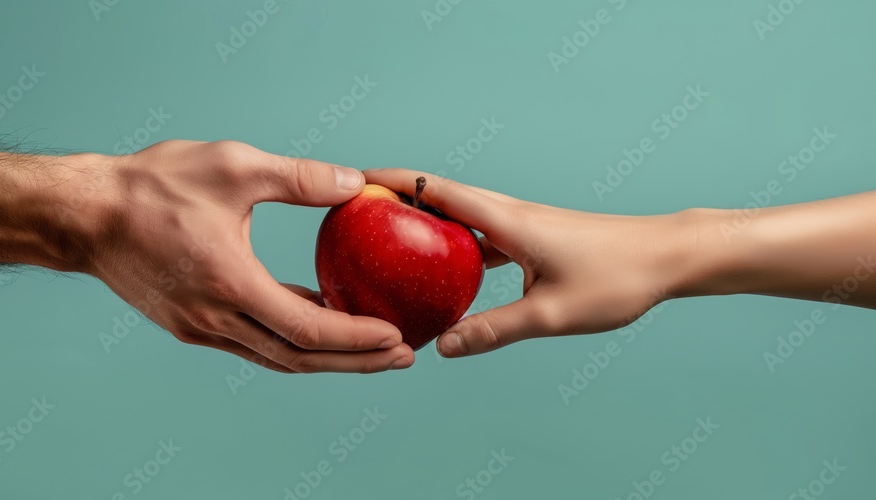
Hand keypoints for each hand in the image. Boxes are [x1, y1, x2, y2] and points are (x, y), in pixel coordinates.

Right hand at [86, 141, 413, 372]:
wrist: (84, 215)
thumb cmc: (153, 186)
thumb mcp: (233, 166)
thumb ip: (298, 177)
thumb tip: (354, 181)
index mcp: (230, 283)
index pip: (307, 328)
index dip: (357, 338)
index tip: (396, 335)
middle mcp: (216, 318)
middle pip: (299, 358)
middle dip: (356, 362)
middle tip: (403, 357)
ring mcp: (202, 327)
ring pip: (277, 357)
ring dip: (327, 359)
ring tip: (373, 351)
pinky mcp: (192, 324)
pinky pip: (254, 343)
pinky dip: (292, 341)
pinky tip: (318, 321)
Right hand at [363, 169, 694, 357]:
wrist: (667, 256)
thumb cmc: (617, 278)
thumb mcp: (551, 314)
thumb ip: (494, 330)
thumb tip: (443, 347)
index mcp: (507, 221)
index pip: (438, 190)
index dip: (394, 182)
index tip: (355, 180)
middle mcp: (510, 214)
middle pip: (442, 196)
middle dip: (399, 197)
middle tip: (359, 211)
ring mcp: (522, 224)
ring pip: (462, 216)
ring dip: (427, 221)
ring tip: (391, 240)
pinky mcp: (534, 237)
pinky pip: (482, 235)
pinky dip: (456, 245)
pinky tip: (446, 271)